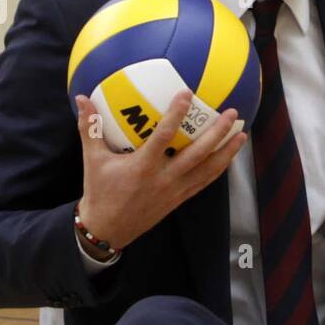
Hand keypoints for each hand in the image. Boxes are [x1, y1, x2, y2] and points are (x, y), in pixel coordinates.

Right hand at [74, 90, 246, 251]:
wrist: (107, 229)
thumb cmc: (100, 192)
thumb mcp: (92, 159)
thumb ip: (89, 128)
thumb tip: (81, 98)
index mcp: (143, 167)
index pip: (164, 136)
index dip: (177, 114)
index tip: (187, 94)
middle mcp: (164, 178)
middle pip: (198, 153)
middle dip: (218, 133)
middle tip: (232, 113)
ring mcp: (175, 191)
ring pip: (208, 170)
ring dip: (227, 152)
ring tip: (243, 135)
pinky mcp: (180, 199)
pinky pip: (205, 182)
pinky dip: (219, 168)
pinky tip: (228, 157)